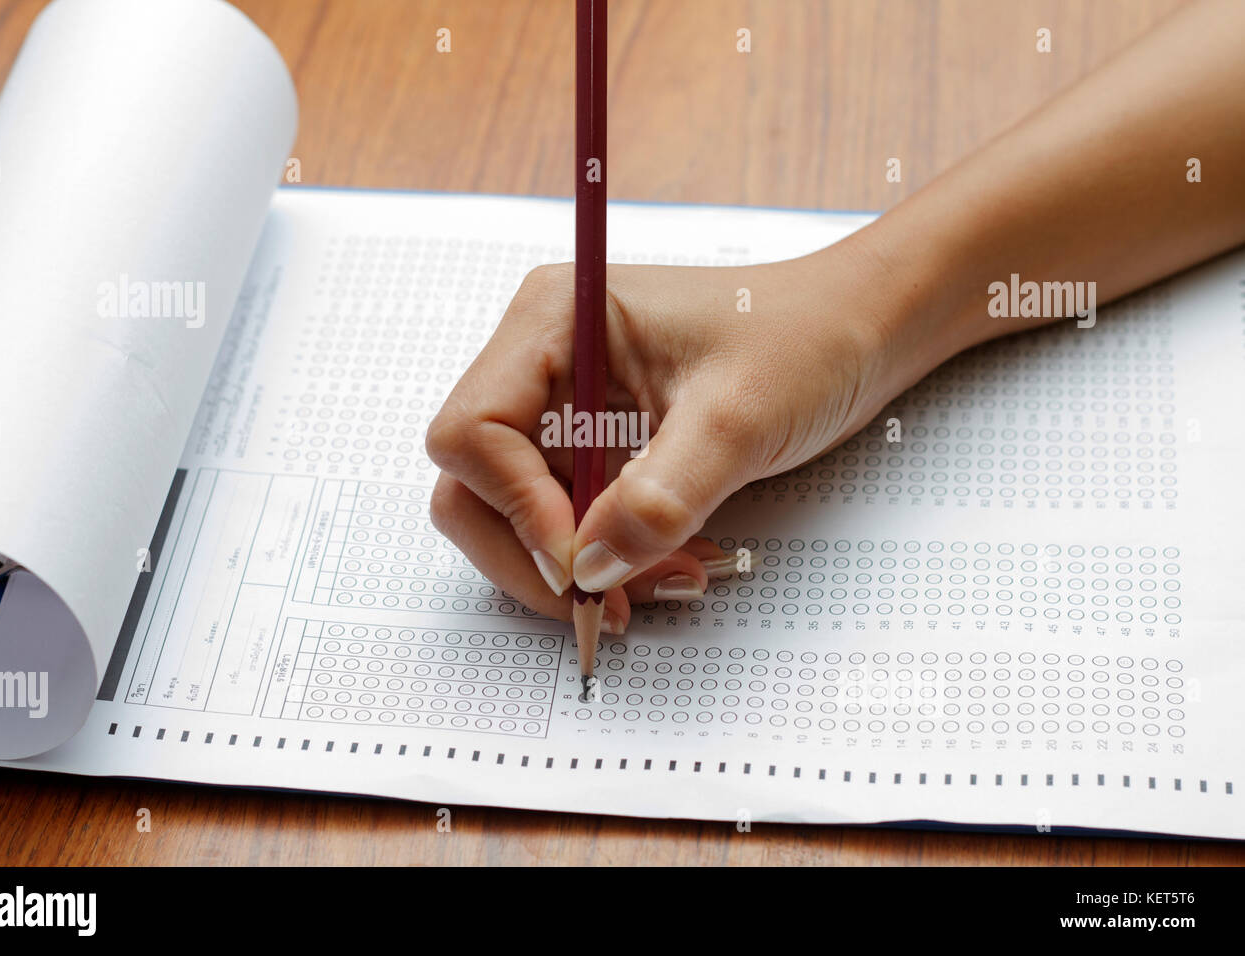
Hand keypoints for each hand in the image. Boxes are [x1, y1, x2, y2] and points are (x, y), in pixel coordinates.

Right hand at [425, 228, 941, 632]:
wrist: (860, 330)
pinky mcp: (594, 443)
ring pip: (518, 516)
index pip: (472, 432)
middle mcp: (541, 361)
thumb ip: (657, 499)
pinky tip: (670, 563)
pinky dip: (609, 557)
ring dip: (582, 566)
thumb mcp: (736, 419)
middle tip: (609, 602)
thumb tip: (588, 573)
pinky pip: (569, 519)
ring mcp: (564, 405)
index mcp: (552, 321)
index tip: (582, 559)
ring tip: (666, 579)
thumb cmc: (806, 339)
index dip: (515, 507)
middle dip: (538, 554)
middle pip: (474, 485)